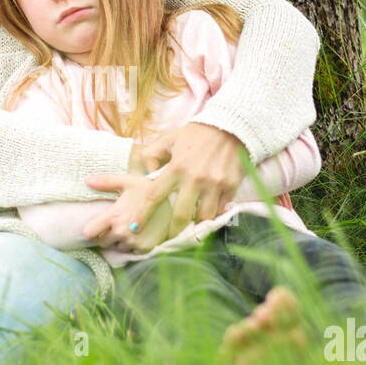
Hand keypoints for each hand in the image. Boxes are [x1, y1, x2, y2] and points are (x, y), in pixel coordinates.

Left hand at [81, 171, 175, 251]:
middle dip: (108, 235)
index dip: (92, 230)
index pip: (89, 232)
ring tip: (132, 228)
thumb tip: (87, 180)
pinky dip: (134, 246)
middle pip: (103, 242)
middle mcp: (121, 232)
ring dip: (121, 241)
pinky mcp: (144, 249)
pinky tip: (141, 233)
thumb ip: (106, 182)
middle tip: (119, 224)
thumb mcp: (128, 182)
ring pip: (118, 247)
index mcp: (113, 216)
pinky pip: (131, 252)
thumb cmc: (149, 188)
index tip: (98, 226)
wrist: (176, 202)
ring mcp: (133, 242)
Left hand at [87, 123, 246, 243]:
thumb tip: (145, 176)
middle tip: (168, 238)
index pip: (154, 195)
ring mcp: (214, 184)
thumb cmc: (196, 134)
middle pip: (180, 216)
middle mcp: (194, 179)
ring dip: (196, 224)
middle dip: (172, 231)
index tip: (134, 227)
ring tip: (191, 225)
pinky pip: (220, 210)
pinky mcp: (230, 187)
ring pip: (203, 217)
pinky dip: (213, 214)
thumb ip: (152, 156)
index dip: (142, 213)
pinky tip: (209, 213)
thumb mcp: (169, 139)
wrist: (231, 126)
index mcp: (176, 167)